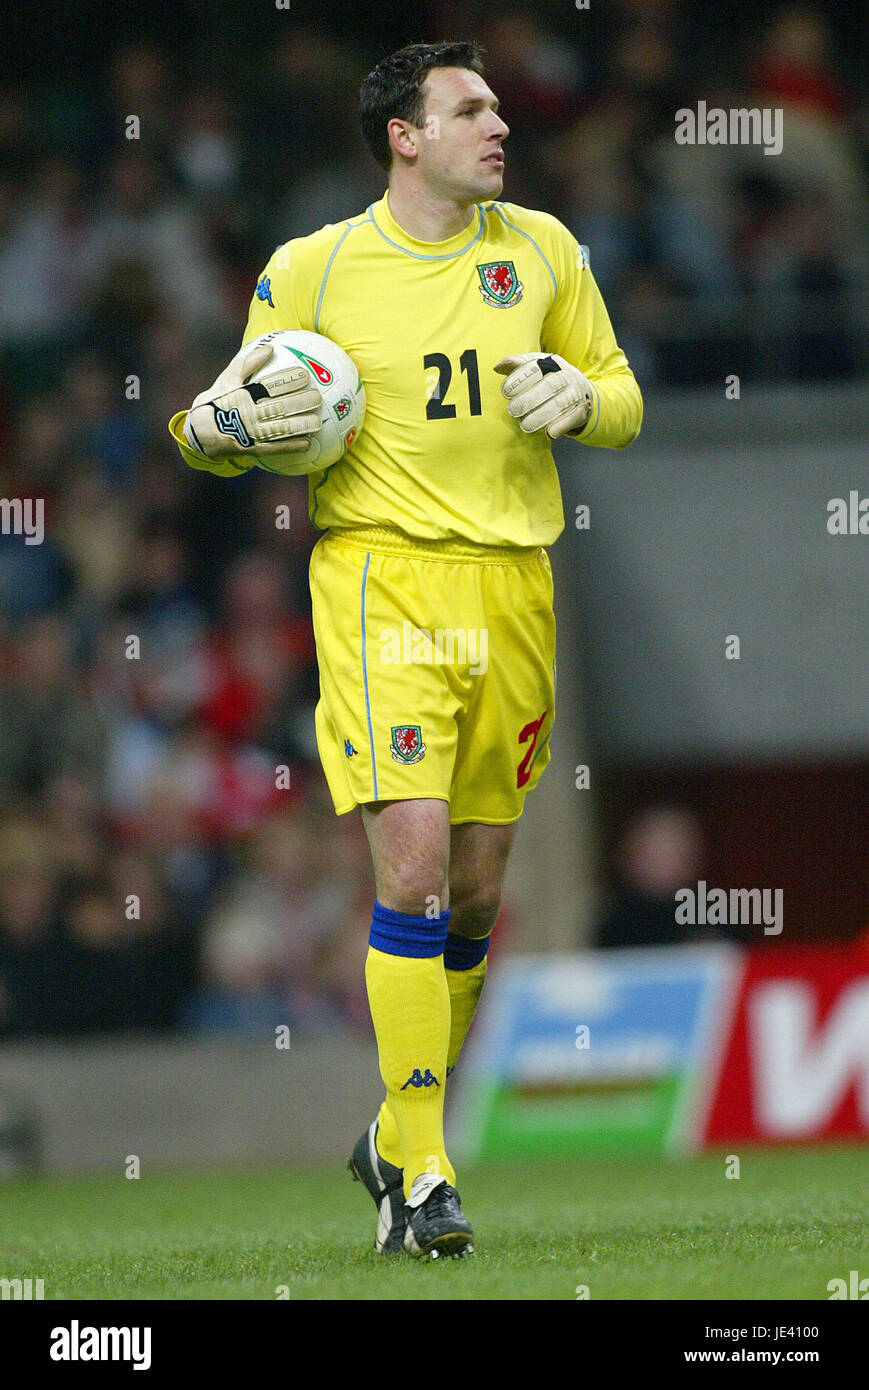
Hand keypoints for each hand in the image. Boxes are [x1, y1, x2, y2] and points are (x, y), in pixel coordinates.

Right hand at [183, 341, 322, 460]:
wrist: (200, 433)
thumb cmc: (217, 401)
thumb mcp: (227, 379)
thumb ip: (248, 363)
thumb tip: (270, 348)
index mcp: (243, 395)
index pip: (269, 386)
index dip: (288, 381)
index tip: (305, 376)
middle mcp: (249, 414)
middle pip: (279, 407)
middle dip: (300, 402)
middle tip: (317, 397)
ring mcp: (252, 433)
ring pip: (280, 428)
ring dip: (300, 425)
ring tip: (318, 422)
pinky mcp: (253, 449)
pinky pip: (276, 448)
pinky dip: (292, 446)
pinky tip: (308, 443)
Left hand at [494, 353, 593, 438]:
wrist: (582, 394)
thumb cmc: (552, 379)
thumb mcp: (536, 368)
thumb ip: (517, 366)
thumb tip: (497, 366)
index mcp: (553, 362)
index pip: (536, 367)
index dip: (519, 379)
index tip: (506, 392)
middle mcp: (567, 375)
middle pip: (548, 386)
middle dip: (528, 400)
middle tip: (513, 410)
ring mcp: (576, 393)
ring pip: (559, 404)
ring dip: (540, 416)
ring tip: (525, 425)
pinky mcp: (582, 410)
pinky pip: (572, 418)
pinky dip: (560, 427)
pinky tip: (549, 433)